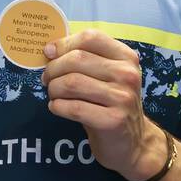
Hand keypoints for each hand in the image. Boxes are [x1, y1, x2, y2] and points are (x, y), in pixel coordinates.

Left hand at [41, 28, 168, 180]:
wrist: (132, 142)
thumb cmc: (111, 104)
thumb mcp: (105, 76)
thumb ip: (84, 59)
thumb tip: (49, 49)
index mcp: (126, 57)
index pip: (90, 37)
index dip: (64, 44)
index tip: (49, 54)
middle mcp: (127, 74)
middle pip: (77, 59)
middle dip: (53, 69)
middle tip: (47, 80)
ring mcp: (122, 98)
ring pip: (72, 83)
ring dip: (54, 89)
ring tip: (53, 95)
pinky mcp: (113, 121)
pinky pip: (74, 108)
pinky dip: (57, 106)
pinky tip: (57, 107)